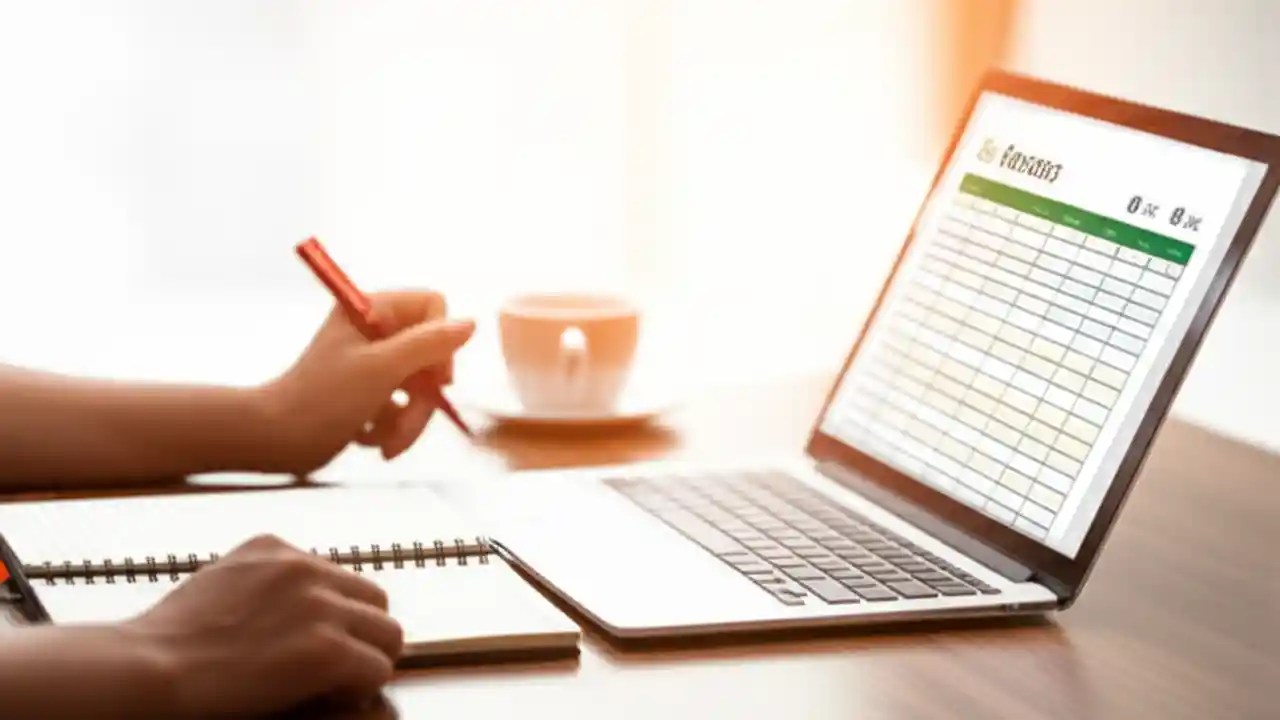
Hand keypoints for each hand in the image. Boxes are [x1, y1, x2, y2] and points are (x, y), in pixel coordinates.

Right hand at [126, 534, 403, 718]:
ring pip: (387, 633)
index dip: (336, 615)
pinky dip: (362, 687)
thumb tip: (295, 613)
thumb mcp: (218, 584)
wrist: (148, 670)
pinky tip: (335, 696)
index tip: (320, 641)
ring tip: (343, 684)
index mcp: (275, 547)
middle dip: (364, 633)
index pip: (337, 577)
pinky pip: (377, 667)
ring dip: (370, 660)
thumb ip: (263, 586)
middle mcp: (305, 568)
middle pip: (374, 599)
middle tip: (345, 666)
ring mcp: (320, 607)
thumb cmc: (167, 643)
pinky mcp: (327, 649)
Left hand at [258, 290, 474, 473]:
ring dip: (408, 420)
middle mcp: (374, 331)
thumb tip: (471, 324)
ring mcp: (373, 363)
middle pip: (431, 354)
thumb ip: (428, 344)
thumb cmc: (322, 399)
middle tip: (407, 421)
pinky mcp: (370, 394)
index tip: (434, 377)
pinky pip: (403, 407)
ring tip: (384, 442)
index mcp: (372, 309)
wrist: (275, 441)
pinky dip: (392, 428)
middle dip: (422, 397)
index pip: (433, 307)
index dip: (440, 343)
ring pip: (421, 387)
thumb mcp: (381, 368)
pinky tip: (368, 440)